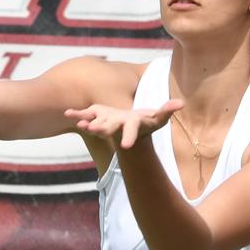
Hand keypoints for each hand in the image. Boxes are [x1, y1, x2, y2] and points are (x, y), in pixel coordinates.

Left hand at [64, 98, 182, 149]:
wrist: (128, 131)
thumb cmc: (146, 124)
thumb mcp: (158, 118)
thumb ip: (167, 110)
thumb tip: (181, 103)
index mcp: (131, 125)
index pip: (131, 131)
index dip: (129, 137)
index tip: (126, 146)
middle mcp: (117, 126)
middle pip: (110, 128)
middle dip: (102, 129)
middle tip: (94, 131)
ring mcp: (105, 122)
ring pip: (95, 124)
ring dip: (88, 124)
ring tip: (81, 125)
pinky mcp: (96, 116)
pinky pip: (85, 116)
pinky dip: (77, 114)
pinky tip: (67, 113)